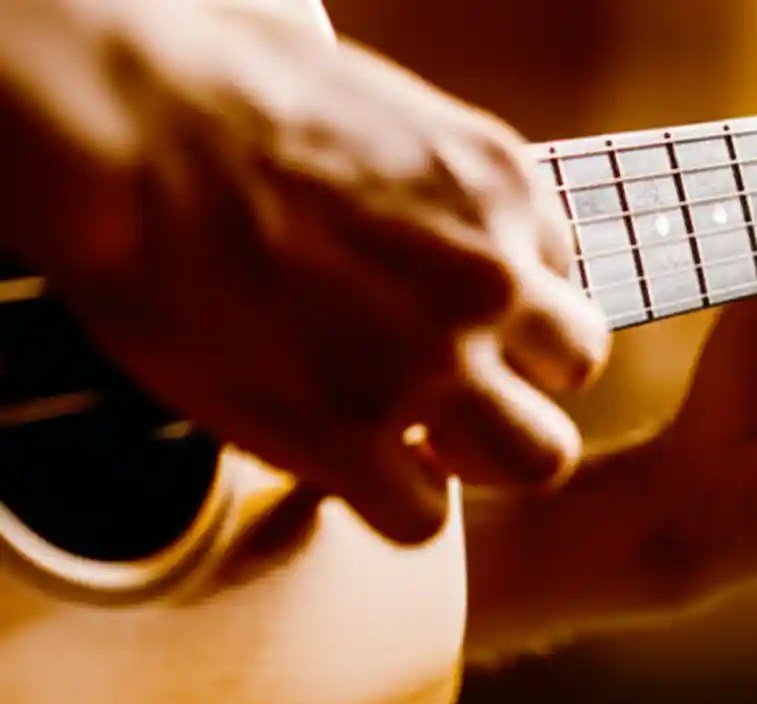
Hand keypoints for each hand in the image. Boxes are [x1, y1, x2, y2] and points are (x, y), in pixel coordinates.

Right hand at [10, 1, 607, 543]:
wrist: (134, 130)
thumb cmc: (226, 86)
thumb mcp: (388, 104)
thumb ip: (441, 182)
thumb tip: (432, 212)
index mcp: (504, 188)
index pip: (558, 272)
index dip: (507, 303)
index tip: (460, 314)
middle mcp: (493, 277)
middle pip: (576, 365)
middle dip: (525, 377)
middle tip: (465, 385)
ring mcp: (434, 362)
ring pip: (537, 457)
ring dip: (484, 455)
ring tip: (425, 444)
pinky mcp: (353, 433)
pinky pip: (421, 516)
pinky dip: (390, 502)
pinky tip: (350, 468)